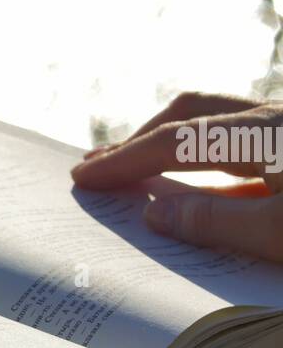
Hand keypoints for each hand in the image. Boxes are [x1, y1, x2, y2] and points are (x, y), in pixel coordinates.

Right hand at [72, 91, 282, 261]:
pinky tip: (196, 182)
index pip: (174, 142)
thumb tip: (154, 214)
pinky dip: (204, 156)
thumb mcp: (279, 232)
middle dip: (139, 140)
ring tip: (136, 165)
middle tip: (98, 164)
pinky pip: (242, 139)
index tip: (84, 177)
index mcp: (262, 132)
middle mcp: (274, 119)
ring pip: (217, 121)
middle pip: (190, 115)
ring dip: (170, 142)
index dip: (125, 160)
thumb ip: (216, 221)